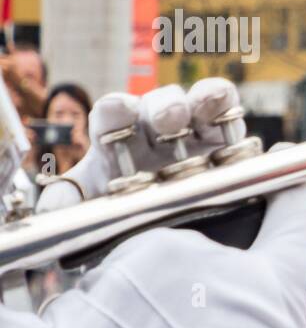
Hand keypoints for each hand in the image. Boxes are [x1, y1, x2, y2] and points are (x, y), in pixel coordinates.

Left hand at [0, 183, 305, 327]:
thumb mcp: (286, 275)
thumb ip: (293, 218)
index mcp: (161, 246)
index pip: (151, 261)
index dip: (176, 292)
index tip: (199, 320)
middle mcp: (113, 274)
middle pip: (113, 288)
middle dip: (141, 315)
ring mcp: (84, 320)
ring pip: (77, 315)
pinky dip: (10, 323)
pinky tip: (11, 314)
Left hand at [37, 78, 245, 212]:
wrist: (161, 229)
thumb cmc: (123, 210)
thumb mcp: (90, 210)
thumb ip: (66, 204)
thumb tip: (55, 205)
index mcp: (117, 139)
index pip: (112, 115)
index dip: (116, 109)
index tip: (120, 111)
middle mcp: (153, 129)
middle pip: (157, 105)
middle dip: (162, 107)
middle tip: (170, 119)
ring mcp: (191, 130)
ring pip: (195, 102)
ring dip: (200, 98)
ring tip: (207, 103)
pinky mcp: (224, 139)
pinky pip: (228, 114)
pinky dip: (227, 105)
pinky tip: (228, 107)